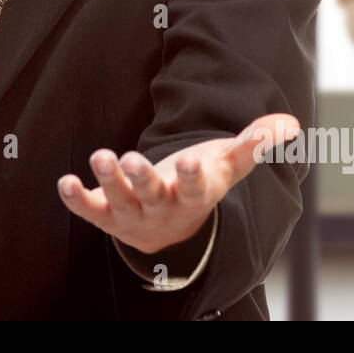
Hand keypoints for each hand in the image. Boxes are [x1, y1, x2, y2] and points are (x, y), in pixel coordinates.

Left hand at [56, 113, 301, 255]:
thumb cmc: (198, 184)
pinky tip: (64, 182)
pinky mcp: (107, 215)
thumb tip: (289, 124)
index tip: (190, 163)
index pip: (196, 190)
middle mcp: (162, 209)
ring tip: (100, 156)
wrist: (171, 229)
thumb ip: (254, 143)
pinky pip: (90, 210)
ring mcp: (133, 214)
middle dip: (141, 178)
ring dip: (108, 179)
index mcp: (194, 197)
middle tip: (131, 159)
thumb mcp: (226, 165)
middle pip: (151, 195)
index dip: (192, 177)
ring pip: (120, 200)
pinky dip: (76, 199)